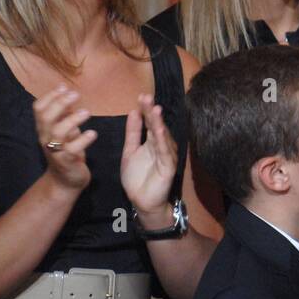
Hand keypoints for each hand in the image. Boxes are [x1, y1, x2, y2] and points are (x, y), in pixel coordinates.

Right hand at [34, 84, 97, 190]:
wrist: (65, 180)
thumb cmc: (67, 152)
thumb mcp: (64, 131)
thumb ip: (64, 115)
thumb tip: (67, 93)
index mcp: (44, 129)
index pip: (39, 109)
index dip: (50, 96)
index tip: (64, 87)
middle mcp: (46, 138)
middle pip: (46, 117)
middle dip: (60, 103)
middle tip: (76, 94)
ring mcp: (55, 150)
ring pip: (58, 132)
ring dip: (72, 120)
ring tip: (87, 112)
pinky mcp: (67, 161)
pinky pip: (73, 149)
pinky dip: (83, 140)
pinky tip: (92, 134)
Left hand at [121, 94, 178, 220]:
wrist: (142, 201)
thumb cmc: (137, 178)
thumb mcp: (130, 151)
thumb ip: (132, 133)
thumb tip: (134, 112)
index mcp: (152, 142)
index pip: (149, 123)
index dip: (146, 110)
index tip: (141, 97)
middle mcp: (162, 146)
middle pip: (157, 126)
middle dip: (152, 112)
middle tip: (147, 97)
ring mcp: (167, 156)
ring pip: (162, 137)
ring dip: (158, 123)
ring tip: (155, 109)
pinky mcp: (168, 167)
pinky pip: (165, 151)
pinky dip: (162, 140)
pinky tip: (159, 130)